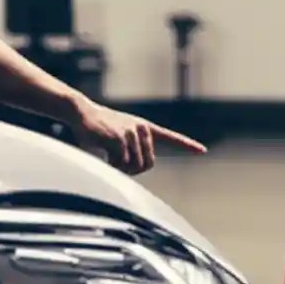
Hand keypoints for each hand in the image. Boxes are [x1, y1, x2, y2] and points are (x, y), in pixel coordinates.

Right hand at [69, 101, 206, 174]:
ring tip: (110, 158)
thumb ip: (133, 148)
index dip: (186, 145)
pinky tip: (104, 154)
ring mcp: (131, 132)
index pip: (170, 137)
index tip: (202, 150)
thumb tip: (141, 167)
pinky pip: (122, 163)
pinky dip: (113, 165)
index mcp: (144, 127)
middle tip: (119, 166)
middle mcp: (142, 129)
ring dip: (121, 168)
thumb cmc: (98, 128)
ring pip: (135, 166)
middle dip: (134, 171)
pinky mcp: (119, 138)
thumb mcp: (119, 135)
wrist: (82, 113)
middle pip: (148, 164)